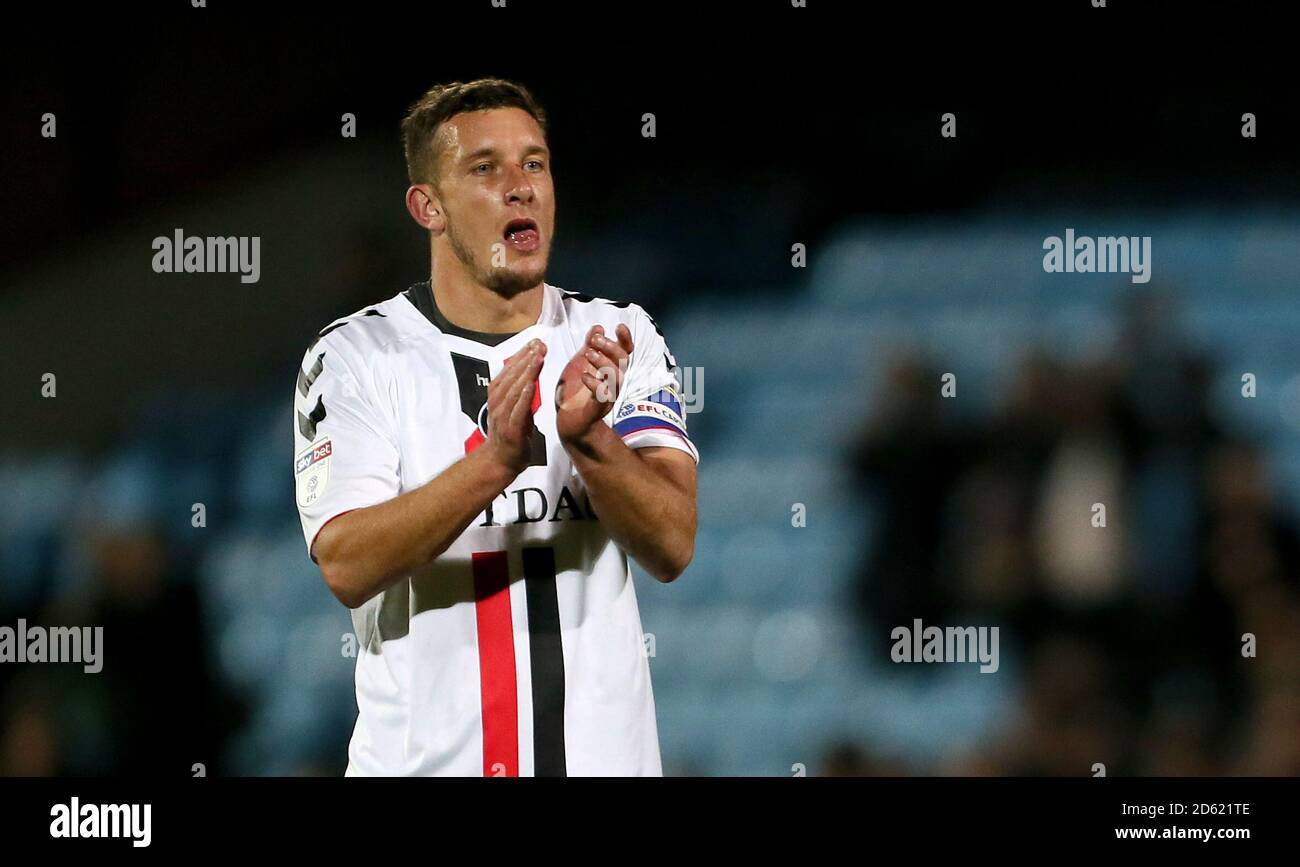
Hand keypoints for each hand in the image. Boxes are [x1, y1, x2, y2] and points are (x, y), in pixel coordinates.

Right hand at [481, 338, 545, 473]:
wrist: (500, 461)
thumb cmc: (510, 433)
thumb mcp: (514, 407)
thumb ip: (520, 390)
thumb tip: (530, 369)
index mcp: (497, 395)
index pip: (509, 370)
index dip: (522, 355)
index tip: (535, 342)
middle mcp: (497, 402)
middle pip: (511, 376)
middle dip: (525, 358)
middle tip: (539, 344)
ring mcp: (502, 415)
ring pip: (514, 389)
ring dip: (525, 372)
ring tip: (537, 357)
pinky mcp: (510, 429)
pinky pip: (517, 410)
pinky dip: (523, 397)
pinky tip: (531, 384)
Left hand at [556, 323, 632, 443]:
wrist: (568, 423)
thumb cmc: (575, 393)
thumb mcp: (579, 364)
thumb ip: (590, 346)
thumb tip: (598, 328)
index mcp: (610, 370)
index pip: (625, 352)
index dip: (626, 339)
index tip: (619, 326)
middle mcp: (613, 382)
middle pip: (623, 362)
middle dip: (611, 347)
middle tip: (595, 340)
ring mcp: (607, 396)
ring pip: (617, 377)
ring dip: (604, 362)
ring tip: (588, 354)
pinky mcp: (597, 409)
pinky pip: (603, 396)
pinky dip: (595, 384)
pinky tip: (585, 376)